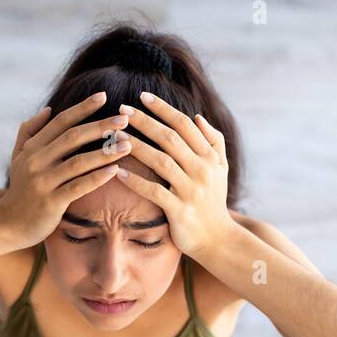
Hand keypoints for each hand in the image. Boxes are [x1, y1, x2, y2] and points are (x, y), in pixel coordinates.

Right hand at [0, 91, 133, 246]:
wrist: (8, 224)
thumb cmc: (20, 189)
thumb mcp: (18, 157)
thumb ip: (29, 131)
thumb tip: (48, 109)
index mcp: (32, 147)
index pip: (60, 121)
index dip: (83, 108)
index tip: (104, 96)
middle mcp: (36, 161)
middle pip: (73, 137)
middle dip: (101, 126)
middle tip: (125, 119)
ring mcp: (43, 182)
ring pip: (79, 162)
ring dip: (105, 151)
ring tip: (128, 144)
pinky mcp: (51, 202)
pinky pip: (78, 187)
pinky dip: (97, 177)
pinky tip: (115, 170)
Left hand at [114, 91, 234, 257]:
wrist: (218, 239)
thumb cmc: (214, 201)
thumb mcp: (221, 169)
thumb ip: (213, 141)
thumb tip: (197, 116)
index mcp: (209, 157)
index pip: (185, 125)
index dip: (163, 109)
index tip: (142, 97)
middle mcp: (202, 170)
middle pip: (170, 139)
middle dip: (145, 122)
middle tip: (121, 110)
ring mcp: (191, 190)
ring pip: (161, 162)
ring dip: (136, 146)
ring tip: (115, 136)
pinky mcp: (180, 211)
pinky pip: (154, 192)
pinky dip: (135, 181)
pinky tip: (117, 172)